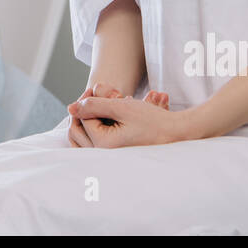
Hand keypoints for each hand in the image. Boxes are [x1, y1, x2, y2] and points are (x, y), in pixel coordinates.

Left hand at [68, 90, 186, 148]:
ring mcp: (108, 158)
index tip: (103, 90)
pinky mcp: (113, 156)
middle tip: (105, 97)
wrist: (177, 134)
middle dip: (89, 109)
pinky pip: (93, 144)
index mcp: (103, 144)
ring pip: (84, 137)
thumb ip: (94, 105)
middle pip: (79, 128)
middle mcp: (102, 155)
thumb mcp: (122, 107)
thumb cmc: (153, 121)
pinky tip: (110, 117)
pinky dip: (96, 129)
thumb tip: (70, 107)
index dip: (89, 99)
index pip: (83, 118)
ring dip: (92, 119)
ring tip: (108, 106)